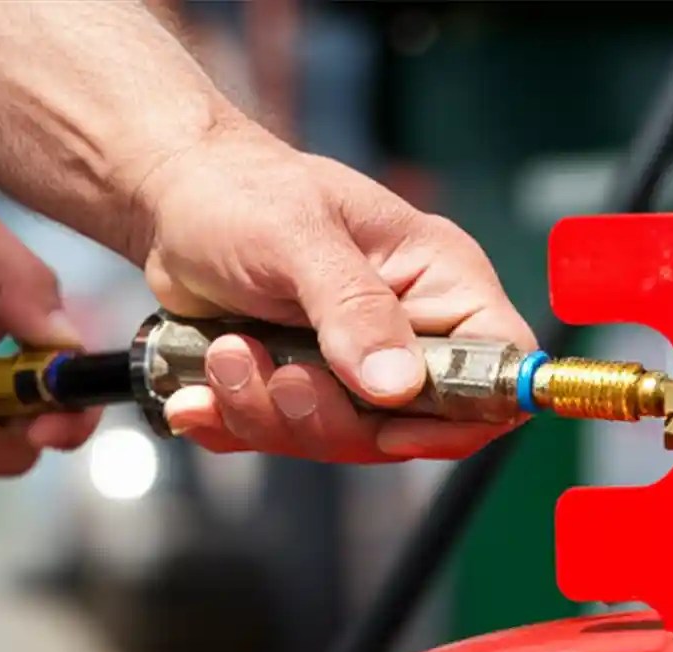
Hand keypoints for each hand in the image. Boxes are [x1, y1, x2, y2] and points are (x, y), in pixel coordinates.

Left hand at [137, 125, 536, 461]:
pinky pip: (286, 439)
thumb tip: (399, 386)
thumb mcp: (297, 236)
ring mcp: (357, 365)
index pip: (500, 368)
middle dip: (331, 416)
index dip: (462, 415)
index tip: (392, 427)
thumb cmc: (242, 191)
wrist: (172, 202)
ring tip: (226, 354)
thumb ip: (351, 307)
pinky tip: (201, 391)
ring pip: (343, 440)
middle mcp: (410, 330)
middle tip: (277, 372)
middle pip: (414, 427)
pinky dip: (237, 424)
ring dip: (270, 414)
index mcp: (439, 280)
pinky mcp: (306, 387)